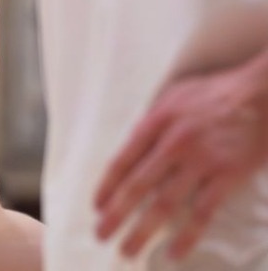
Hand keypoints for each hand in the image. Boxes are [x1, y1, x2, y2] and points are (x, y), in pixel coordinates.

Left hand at [95, 59, 267, 258]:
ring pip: (165, 204)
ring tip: (127, 250)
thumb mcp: (173, 97)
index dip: (106, 187)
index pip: (122, 161)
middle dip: (115, 215)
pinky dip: (187, 235)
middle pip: (137, 187)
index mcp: (156, 122)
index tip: (96, 207)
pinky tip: (175, 253)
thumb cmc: (216, 92)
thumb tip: (132, 147)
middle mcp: (173, 144)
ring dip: (143, 230)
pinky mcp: (227, 176)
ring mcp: (201, 161)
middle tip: (100, 235)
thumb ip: (152, 123)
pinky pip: (203, 213)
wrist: (262, 94)